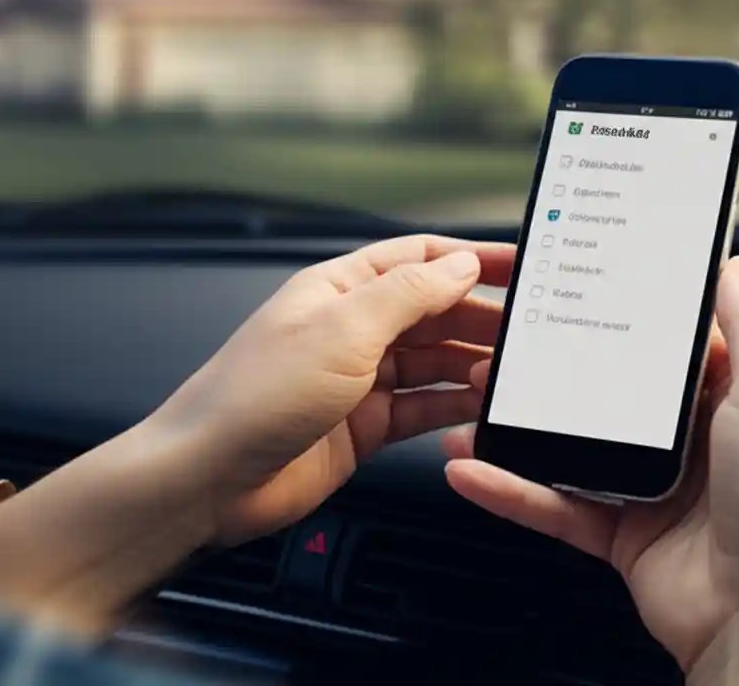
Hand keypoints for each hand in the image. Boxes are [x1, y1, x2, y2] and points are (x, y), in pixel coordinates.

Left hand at [154, 235, 513, 545]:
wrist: (209, 479)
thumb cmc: (253, 396)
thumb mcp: (342, 330)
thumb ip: (409, 295)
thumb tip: (463, 264)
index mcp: (341, 288)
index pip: (421, 259)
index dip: (473, 259)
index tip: (522, 266)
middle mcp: (353, 328)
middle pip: (436, 311)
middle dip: (483, 318)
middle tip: (529, 332)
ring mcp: (361, 378)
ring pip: (435, 361)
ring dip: (473, 364)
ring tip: (510, 374)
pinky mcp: (367, 425)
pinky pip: (425, 407)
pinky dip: (455, 406)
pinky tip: (481, 407)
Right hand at [442, 256, 738, 681]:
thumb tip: (738, 268)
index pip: (679, 345)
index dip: (635, 317)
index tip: (588, 287)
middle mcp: (700, 442)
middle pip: (617, 394)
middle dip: (561, 370)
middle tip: (509, 343)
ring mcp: (658, 490)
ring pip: (576, 448)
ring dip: (522, 429)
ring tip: (473, 400)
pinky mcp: (626, 537)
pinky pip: (558, 507)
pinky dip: (512, 492)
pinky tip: (472, 471)